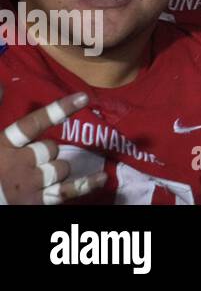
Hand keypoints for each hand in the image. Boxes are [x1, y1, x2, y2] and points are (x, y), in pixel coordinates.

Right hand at [0, 88, 105, 204]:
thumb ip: (13, 127)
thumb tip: (7, 86)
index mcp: (2, 146)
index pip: (33, 123)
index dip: (59, 110)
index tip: (84, 97)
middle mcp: (16, 164)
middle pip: (51, 149)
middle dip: (47, 153)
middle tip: (31, 163)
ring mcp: (26, 186)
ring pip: (61, 168)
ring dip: (56, 172)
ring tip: (36, 179)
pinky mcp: (35, 204)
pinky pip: (67, 191)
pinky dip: (85, 185)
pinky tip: (100, 178)